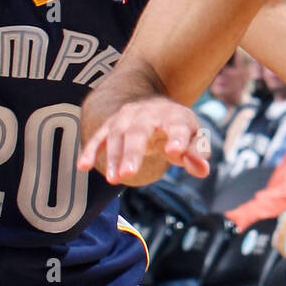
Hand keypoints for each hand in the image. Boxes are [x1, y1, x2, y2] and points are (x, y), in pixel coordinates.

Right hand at [76, 96, 210, 185]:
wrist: (154, 105)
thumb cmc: (177, 128)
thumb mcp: (193, 138)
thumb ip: (197, 153)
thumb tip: (202, 169)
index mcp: (174, 116)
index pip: (177, 126)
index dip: (177, 138)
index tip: (175, 151)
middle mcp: (148, 113)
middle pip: (139, 131)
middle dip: (133, 152)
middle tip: (129, 174)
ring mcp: (127, 117)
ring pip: (117, 135)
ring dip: (114, 157)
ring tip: (114, 179)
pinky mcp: (111, 125)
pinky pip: (99, 136)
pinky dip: (90, 150)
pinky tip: (83, 166)